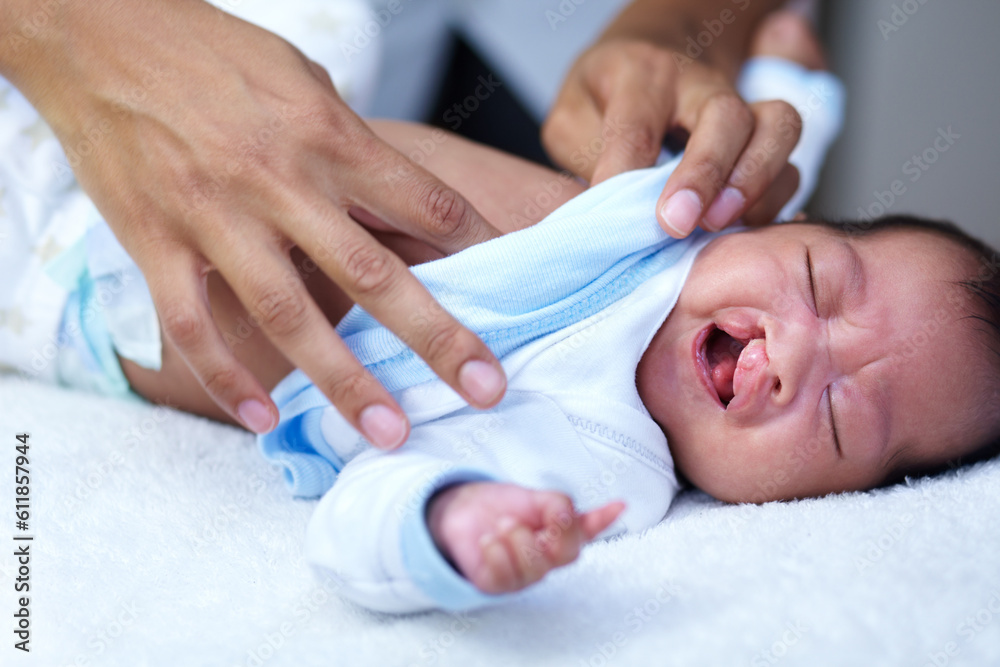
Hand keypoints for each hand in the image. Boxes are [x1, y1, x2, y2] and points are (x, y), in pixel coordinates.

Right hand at [6, 1, 506, 445]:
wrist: (98, 30)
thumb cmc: (211, 51)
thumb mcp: (301, 80)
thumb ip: (350, 145)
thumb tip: (395, 197)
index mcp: (327, 135)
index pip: (422, 202)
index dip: (474, 248)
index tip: (507, 287)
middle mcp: (279, 180)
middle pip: (373, 273)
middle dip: (436, 337)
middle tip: (484, 388)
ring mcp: (215, 215)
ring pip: (289, 314)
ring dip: (344, 380)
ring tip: (388, 431)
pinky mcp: (155, 241)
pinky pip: (194, 325)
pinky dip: (227, 377)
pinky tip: (263, 416)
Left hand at [427, 482, 624, 593]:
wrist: (463, 510)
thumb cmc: (503, 506)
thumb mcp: (535, 498)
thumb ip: (558, 505)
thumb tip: (573, 516)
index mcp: (561, 535)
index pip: (588, 530)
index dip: (605, 520)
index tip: (620, 504)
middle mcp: (547, 558)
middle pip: (565, 555)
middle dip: (550, 532)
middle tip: (520, 517)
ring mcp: (524, 575)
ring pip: (534, 569)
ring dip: (517, 541)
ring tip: (501, 524)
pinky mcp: (498, 584)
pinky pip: (504, 578)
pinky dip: (496, 554)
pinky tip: (487, 541)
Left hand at [542, 39, 801, 237]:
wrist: (655, 56)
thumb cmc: (609, 94)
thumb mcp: (573, 113)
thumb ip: (583, 152)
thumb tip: (602, 205)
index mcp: (642, 74)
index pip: (637, 124)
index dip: (627, 173)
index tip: (616, 220)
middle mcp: (701, 83)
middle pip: (724, 115)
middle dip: (705, 172)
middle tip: (678, 224)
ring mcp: (743, 106)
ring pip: (777, 127)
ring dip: (754, 182)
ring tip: (719, 224)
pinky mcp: (767, 137)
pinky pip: (791, 164)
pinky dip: (774, 200)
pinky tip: (743, 230)